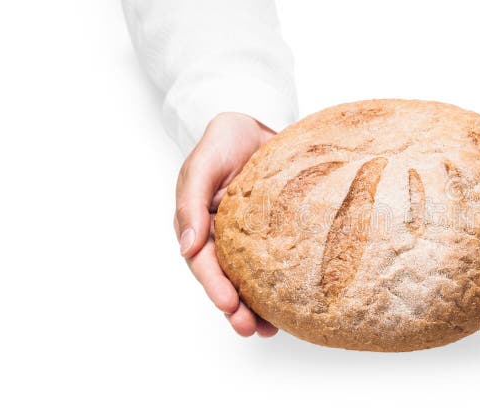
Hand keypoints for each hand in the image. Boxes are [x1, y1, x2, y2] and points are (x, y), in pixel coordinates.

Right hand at [174, 112, 278, 337]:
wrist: (254, 122)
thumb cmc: (222, 142)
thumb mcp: (202, 166)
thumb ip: (191, 203)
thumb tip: (186, 246)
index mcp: (199, 226)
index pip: (204, 263)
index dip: (215, 286)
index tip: (229, 305)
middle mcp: (222, 237)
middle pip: (226, 279)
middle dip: (236, 309)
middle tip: (251, 330)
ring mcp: (248, 237)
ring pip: (250, 277)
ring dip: (256, 306)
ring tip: (268, 330)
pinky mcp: (275, 232)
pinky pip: (276, 260)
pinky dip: (280, 282)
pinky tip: (293, 302)